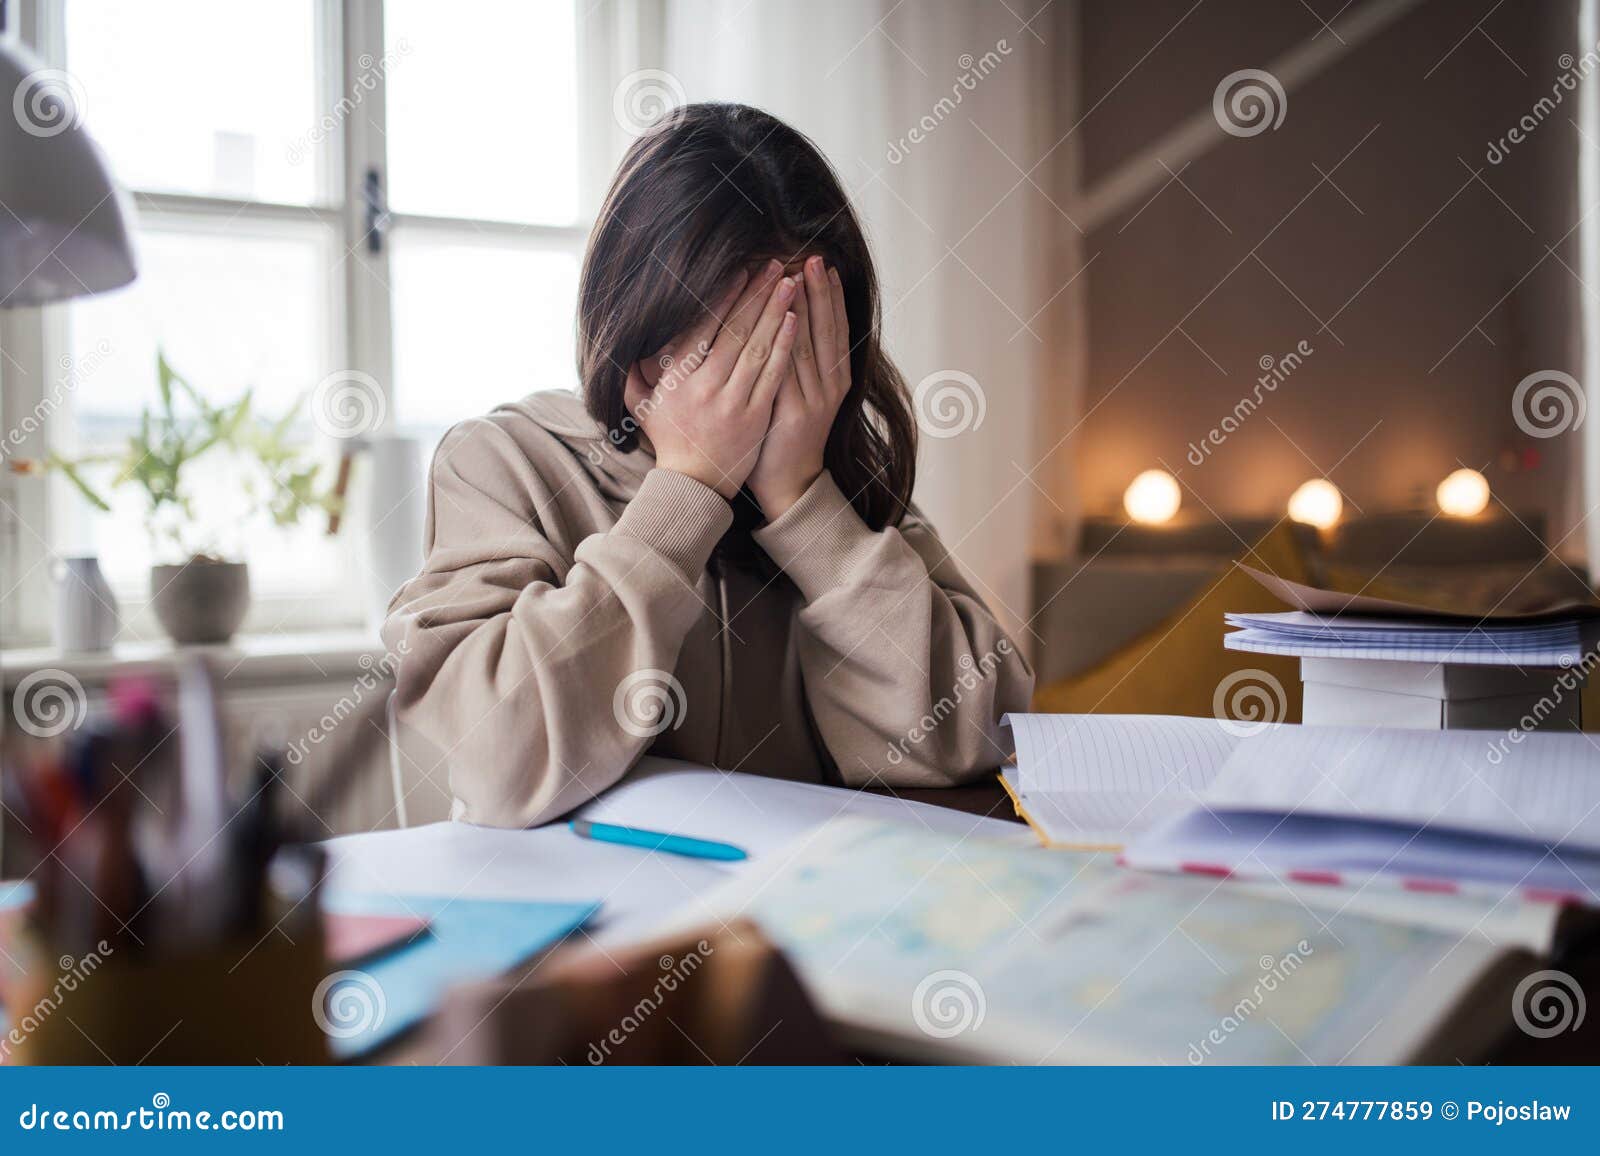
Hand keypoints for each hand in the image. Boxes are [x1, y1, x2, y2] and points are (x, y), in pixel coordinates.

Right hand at [625, 260, 798, 499]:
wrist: (694, 487)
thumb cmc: (669, 442)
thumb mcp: (642, 408)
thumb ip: (632, 375)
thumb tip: (623, 345)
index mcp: (677, 380)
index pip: (702, 328)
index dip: (723, 297)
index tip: (739, 271)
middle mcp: (705, 388)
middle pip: (734, 331)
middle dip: (756, 294)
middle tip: (774, 264)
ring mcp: (733, 403)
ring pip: (757, 348)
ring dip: (775, 312)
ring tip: (790, 283)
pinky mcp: (756, 417)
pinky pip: (773, 375)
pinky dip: (784, 346)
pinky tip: (795, 321)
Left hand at [748, 257, 851, 517]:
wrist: (789, 485)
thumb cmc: (784, 438)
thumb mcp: (796, 395)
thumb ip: (794, 363)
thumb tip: (784, 322)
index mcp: (834, 379)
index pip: (834, 328)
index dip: (831, 296)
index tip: (824, 265)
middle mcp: (830, 386)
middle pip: (827, 329)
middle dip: (820, 291)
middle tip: (814, 257)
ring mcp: (815, 400)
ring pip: (810, 343)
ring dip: (806, 307)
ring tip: (800, 274)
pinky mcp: (796, 413)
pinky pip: (791, 370)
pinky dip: (791, 342)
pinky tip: (789, 318)